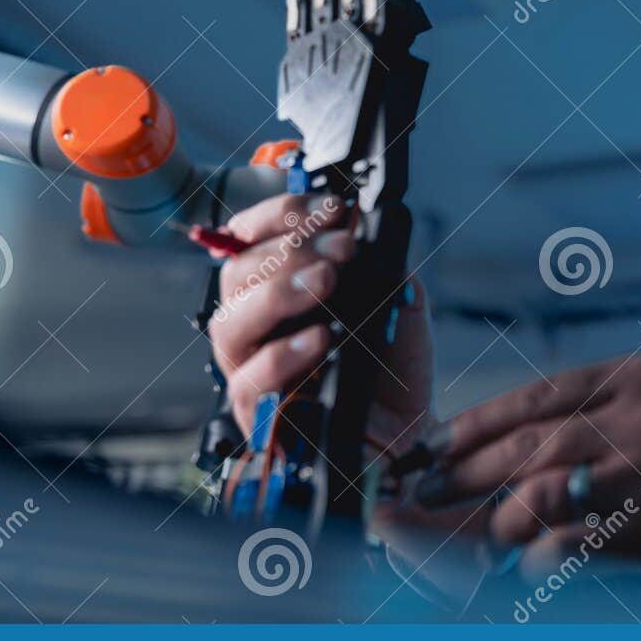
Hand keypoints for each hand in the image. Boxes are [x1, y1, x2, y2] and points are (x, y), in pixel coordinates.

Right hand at [207, 193, 432, 453]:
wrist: (411, 434)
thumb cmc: (392, 370)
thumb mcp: (396, 301)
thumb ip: (378, 264)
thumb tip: (362, 225)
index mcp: (277, 292)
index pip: (251, 240)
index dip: (284, 216)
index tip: (332, 207)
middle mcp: (255, 329)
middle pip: (236, 275)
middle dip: (291, 249)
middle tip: (342, 248)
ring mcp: (250, 371)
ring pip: (230, 324)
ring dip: (280, 293)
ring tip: (327, 279)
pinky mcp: (258, 419)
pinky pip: (250, 384)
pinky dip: (285, 355)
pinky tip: (321, 336)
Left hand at [372, 353, 640, 586]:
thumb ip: (597, 414)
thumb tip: (500, 449)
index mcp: (639, 374)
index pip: (535, 397)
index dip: (471, 427)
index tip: (426, 449)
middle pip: (526, 444)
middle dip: (459, 475)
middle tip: (410, 497)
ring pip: (538, 493)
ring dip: (489, 520)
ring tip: (465, 535)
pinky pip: (572, 541)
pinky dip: (535, 555)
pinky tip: (515, 562)